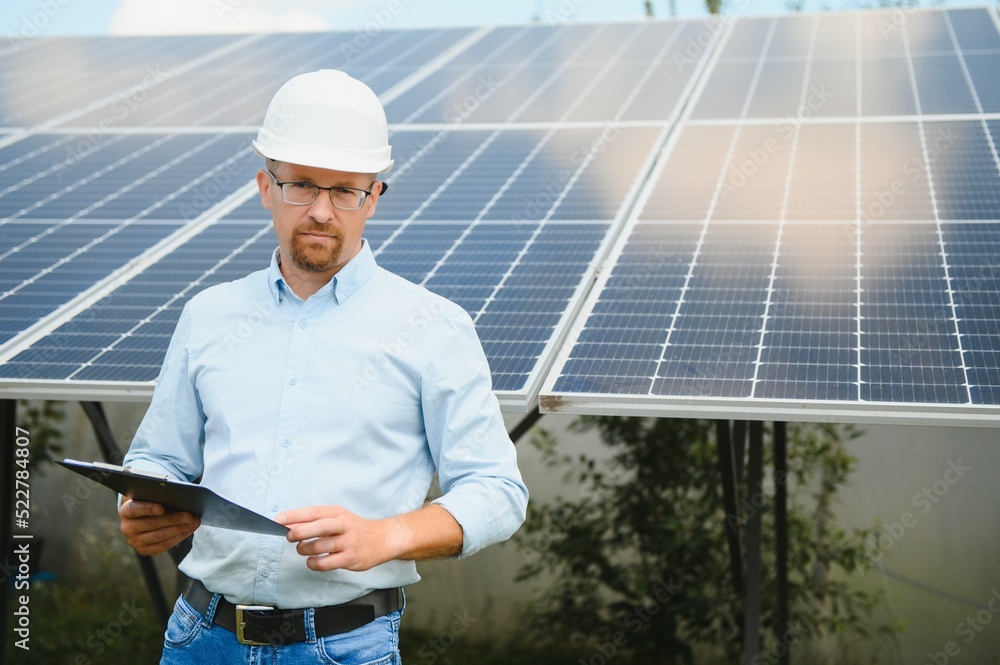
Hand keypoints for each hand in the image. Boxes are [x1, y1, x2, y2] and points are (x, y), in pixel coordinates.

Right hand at [119, 499, 199, 555]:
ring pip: (159, 536)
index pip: (134, 509)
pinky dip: (178, 537)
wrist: (142, 517)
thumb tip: (178, 496)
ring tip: (194, 522)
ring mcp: (135, 541)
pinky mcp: (144, 550)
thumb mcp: (150, 496)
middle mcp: (127, 528)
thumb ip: (158, 495)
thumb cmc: (150, 501)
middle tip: (190, 516)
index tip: (161, 508)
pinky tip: (188, 530)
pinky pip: (163, 545)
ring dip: (180, 529)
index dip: (147, 509)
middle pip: (152, 524)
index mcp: (126, 511)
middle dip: (173, 519)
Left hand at [276, 506, 395, 571]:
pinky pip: (326, 563)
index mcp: (338, 513)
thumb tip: (289, 525)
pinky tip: (312, 561)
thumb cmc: (354, 528)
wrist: (383, 539)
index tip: (278, 520)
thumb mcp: (338, 518)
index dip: (294, 516)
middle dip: (299, 532)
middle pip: (318, 527)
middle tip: (289, 536)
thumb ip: (315, 521)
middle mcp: (344, 526)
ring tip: (303, 549)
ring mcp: (348, 543)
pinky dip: (314, 563)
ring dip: (305, 550)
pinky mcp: (350, 559)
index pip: (313, 512)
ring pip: (320, 547)